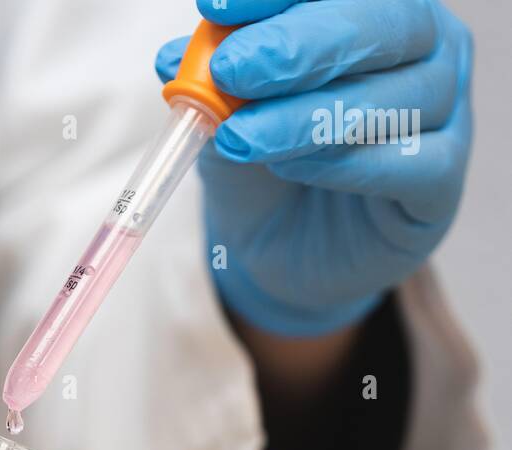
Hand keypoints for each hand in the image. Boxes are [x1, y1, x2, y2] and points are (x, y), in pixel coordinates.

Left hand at [157, 0, 473, 335]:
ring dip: (307, 116)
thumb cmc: (265, 166)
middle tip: (231, 70)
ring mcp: (447, 111)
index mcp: (377, 7)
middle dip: (297, 44)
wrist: (283, 253)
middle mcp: (427, 44)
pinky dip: (346, 163)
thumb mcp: (228, 115)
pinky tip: (292, 168)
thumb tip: (175, 57)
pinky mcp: (443, 183)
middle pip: (381, 22)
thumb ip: (215, 82)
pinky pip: (411, 162)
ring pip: (393, 97)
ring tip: (241, 137)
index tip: (213, 8)